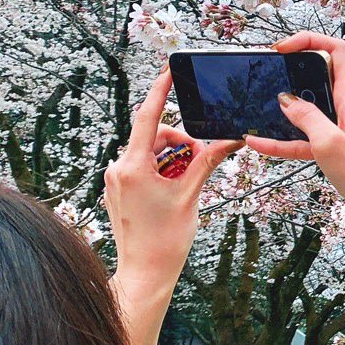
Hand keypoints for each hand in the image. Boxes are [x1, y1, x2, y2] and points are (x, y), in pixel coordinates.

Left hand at [104, 69, 242, 281]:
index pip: (147, 116)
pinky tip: (173, 188)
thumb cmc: (165, 240)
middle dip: (178, 141)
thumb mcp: (190, 195)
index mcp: (133, 167)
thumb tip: (230, 140)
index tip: (169, 70)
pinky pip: (140, 168)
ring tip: (186, 181)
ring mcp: (115, 181)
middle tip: (199, 158)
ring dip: (171, 158)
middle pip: (152, 136)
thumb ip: (207, 161)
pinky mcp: (117, 191)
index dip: (159, 90)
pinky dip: (160, 170)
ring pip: (148, 153)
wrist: (145, 273)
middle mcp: (118, 169)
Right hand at [243, 33, 344, 225]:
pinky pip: (310, 135)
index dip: (310, 41)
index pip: (336, 50)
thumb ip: (305, 117)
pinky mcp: (342, 142)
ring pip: (312, 108)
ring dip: (287, 110)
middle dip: (294, 74)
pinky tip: (262, 144)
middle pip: (321, 75)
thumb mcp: (328, 143)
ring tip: (259, 111)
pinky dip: (289, 138)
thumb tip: (287, 99)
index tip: (283, 49)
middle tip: (270, 76)